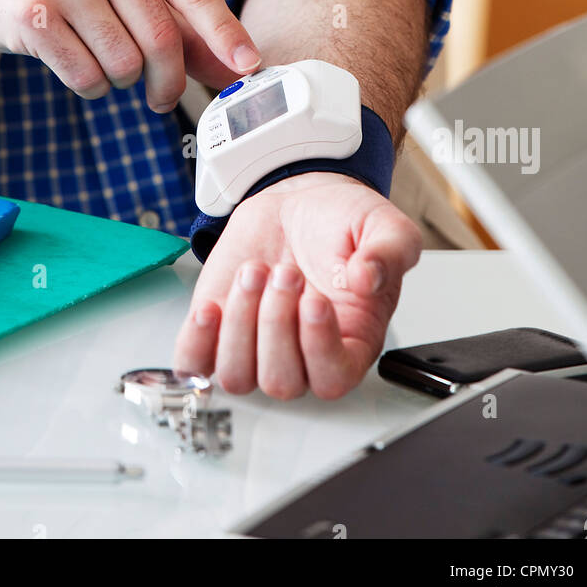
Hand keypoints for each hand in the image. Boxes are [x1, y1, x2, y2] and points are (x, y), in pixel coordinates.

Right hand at [0, 0, 260, 111]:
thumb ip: (178, 20)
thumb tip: (235, 68)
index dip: (225, 34)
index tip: (248, 67)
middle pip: (163, 39)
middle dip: (168, 82)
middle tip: (161, 98)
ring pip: (126, 64)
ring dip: (120, 81)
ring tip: (98, 59)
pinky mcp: (33, 14)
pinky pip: (87, 78)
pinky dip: (89, 85)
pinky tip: (72, 61)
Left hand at [173, 172, 421, 398]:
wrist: (299, 204)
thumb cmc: (342, 225)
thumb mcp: (383, 227)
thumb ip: (389, 252)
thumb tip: (368, 278)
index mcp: (352, 343)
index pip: (333, 379)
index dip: (318, 346)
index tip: (315, 299)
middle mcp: (303, 357)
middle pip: (281, 382)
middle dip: (276, 322)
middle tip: (285, 271)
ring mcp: (257, 348)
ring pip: (238, 376)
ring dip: (239, 323)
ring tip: (254, 271)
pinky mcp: (219, 331)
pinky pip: (196, 363)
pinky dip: (197, 342)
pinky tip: (210, 308)